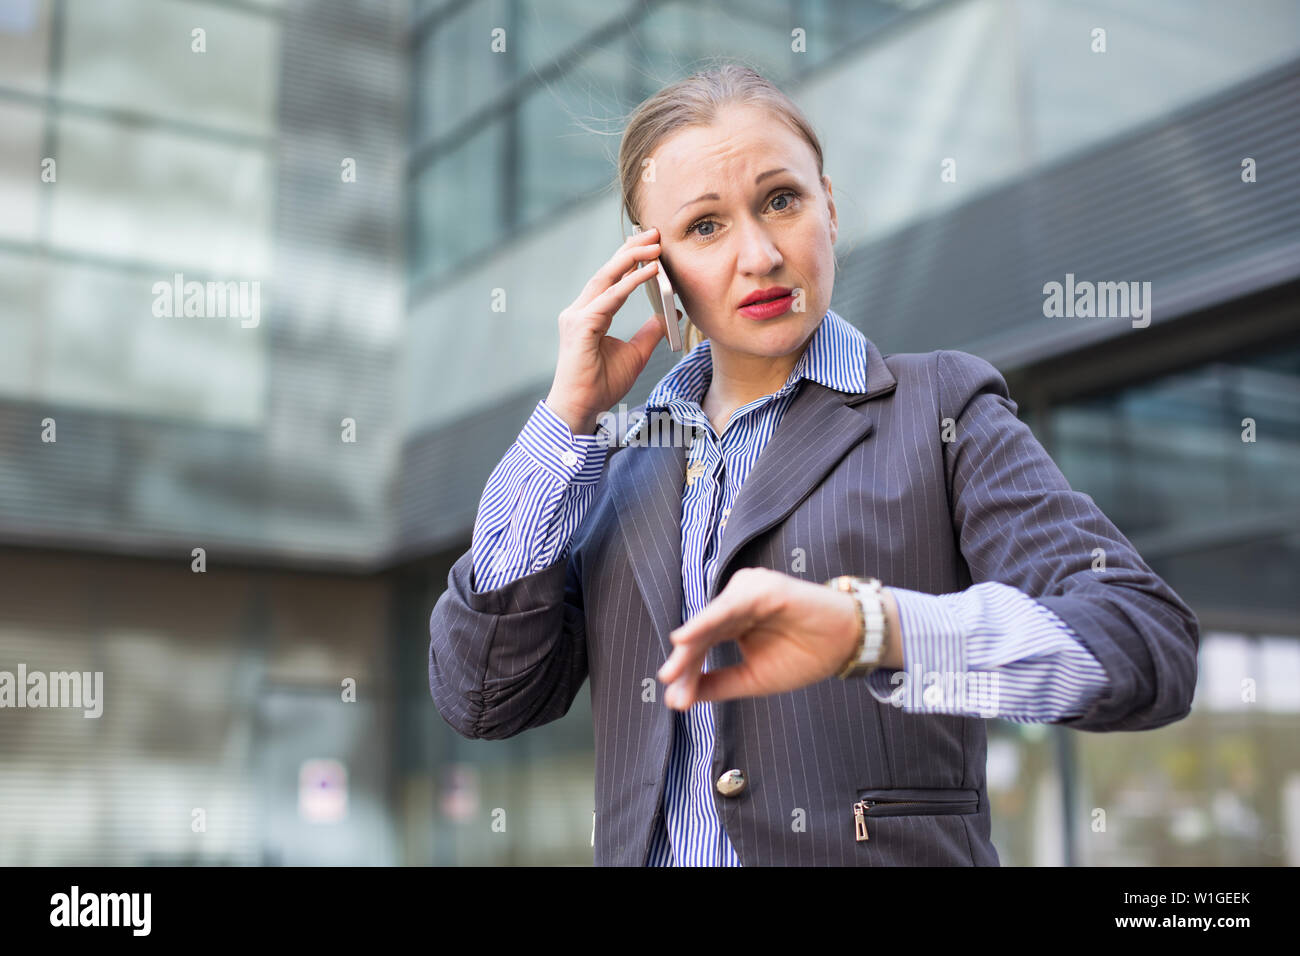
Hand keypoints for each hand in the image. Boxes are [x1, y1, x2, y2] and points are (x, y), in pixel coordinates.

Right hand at [545, 226, 680, 435]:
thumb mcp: (635, 354)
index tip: (650, 244)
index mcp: (589, 316)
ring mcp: (577, 317)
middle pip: (607, 272)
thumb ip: (649, 332)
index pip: (610, 280)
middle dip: (631, 249)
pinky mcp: (581, 326)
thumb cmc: (601, 385)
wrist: (582, 409)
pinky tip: (650, 271)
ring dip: (632, 258)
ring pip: (606, 278)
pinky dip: (631, 282)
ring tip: (655, 244)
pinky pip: (611, 298)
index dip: (629, 260)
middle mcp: (580, 311)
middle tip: (654, 233)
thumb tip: (669, 313)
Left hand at [655, 567, 896, 709]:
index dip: (688, 672)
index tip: (675, 701)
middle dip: (684, 660)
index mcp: (731, 622)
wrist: (847, 644)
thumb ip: (719, 683)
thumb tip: (679, 699)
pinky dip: (708, 621)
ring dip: (691, 644)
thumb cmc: (804, 656)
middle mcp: (734, 603)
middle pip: (701, 633)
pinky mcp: (763, 586)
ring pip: (711, 619)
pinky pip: (730, 605)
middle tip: (669, 682)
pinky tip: (688, 636)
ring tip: (674, 669)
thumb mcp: (754, 678)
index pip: (701, 646)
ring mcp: (747, 592)